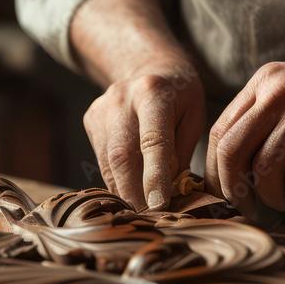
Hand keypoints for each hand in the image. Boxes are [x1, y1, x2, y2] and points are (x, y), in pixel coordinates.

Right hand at [84, 56, 204, 209]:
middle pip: (122, 156)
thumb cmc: (180, 96)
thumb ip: (182, 152)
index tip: (159, 204)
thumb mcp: (194, 116)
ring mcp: (101, 108)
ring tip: (141, 208)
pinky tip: (130, 186)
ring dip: (124, 190)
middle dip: (134, 192)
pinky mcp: (90, 119)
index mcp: (153, 93)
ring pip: (108, 162)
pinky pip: (102, 158)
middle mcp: (121, 98)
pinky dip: (116, 178)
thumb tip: (172, 193)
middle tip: (149, 217)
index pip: (153, 141)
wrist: (147, 66)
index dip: (155, 176)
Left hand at [205, 48, 284, 218]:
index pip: (220, 131)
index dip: (215, 168)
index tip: (222, 189)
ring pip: (264, 170)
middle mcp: (276, 94)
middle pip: (231, 152)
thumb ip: (264, 113)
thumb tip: (234, 164)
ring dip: (271, 195)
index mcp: (262, 83)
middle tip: (244, 206)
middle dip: (233, 188)